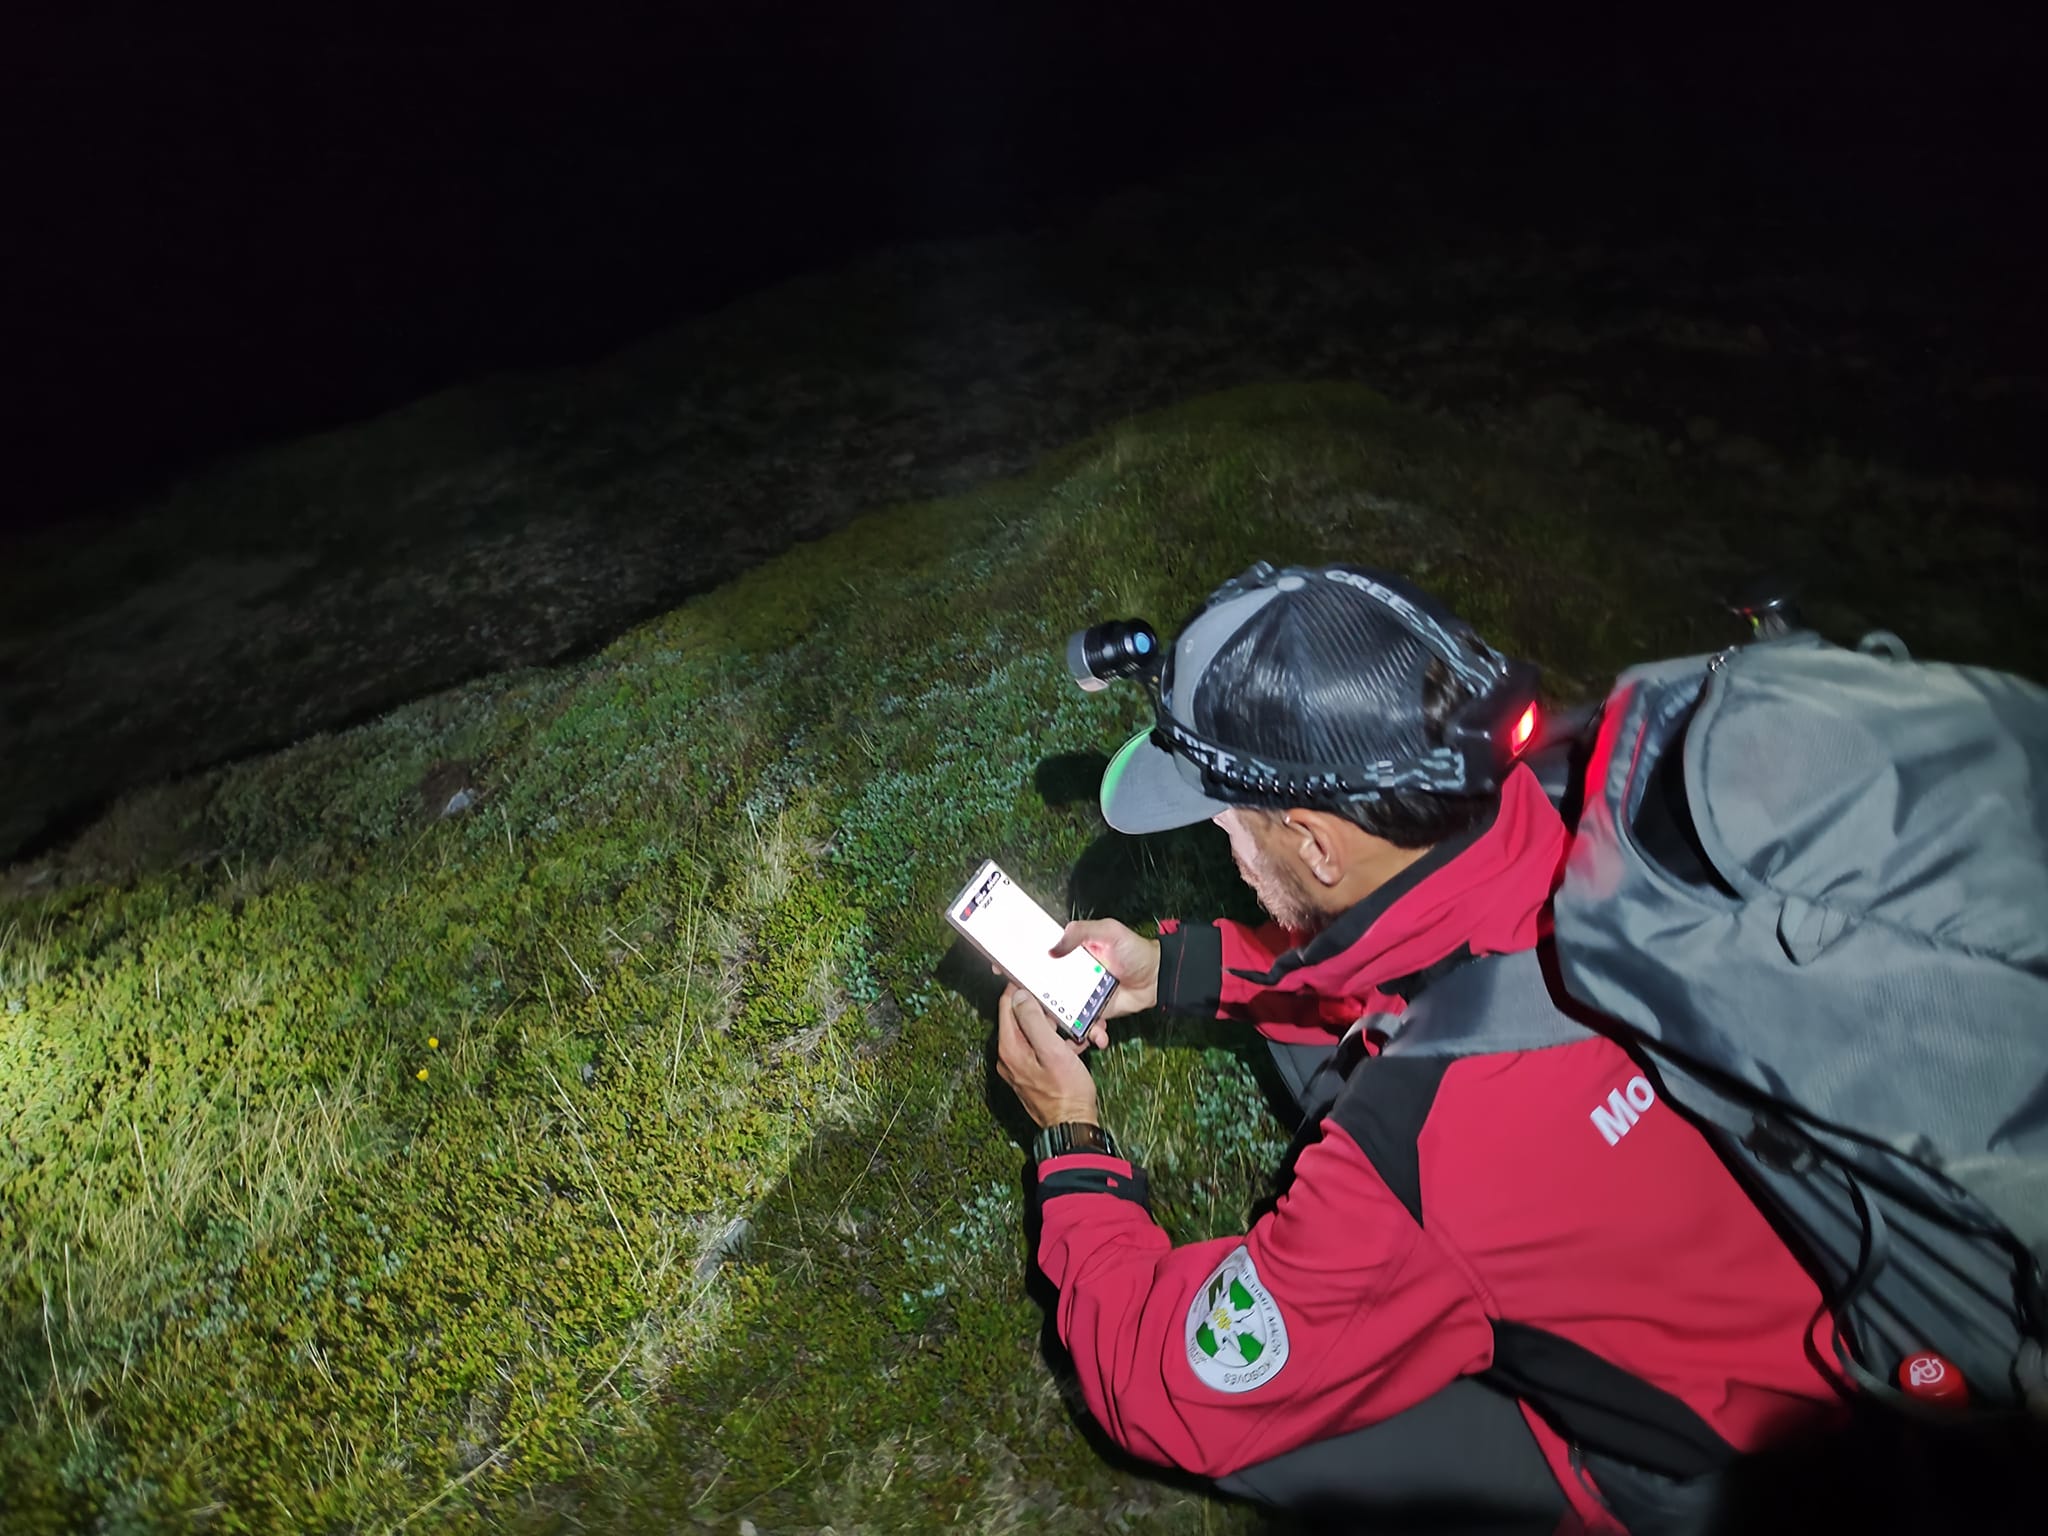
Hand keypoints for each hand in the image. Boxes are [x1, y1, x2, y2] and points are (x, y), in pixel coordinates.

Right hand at [989, 919, 1159, 1051]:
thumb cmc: (1133, 949)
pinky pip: (1081, 1025)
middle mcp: (1069, 974)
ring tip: (1059, 1029)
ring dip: (1056, 1022)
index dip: (1018, 958)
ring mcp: (1079, 995)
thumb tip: (1052, 948)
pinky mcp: (1092, 1013)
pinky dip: (1086, 1033)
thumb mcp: (1108, 931)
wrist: (1157, 978)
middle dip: (1030, 998)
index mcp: (1069, 950)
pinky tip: (1096, 1037)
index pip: (1038, 952)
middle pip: (1041, 985)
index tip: (1001, 965)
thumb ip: (1080, 933)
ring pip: (1057, 1009)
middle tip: (1025, 1007)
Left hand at [996, 984, 1100, 1128]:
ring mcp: (1020, 1064)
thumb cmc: (1066, 1091)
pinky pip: (1043, 1048)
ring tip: (1082, 1031)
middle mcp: (1009, 1055)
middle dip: (1050, 1011)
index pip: (1008, 1005)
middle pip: (1025, 1018)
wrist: (1073, 1125)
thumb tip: (1020, 996)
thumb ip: (1034, 1020)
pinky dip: (1060, 1044)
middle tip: (1070, 1007)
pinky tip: (1079, 1045)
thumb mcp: (1053, 1050)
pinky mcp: (1033, 1072)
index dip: (1022, 988)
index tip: (1038, 978)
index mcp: (1010, 1047)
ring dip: (1060, 1028)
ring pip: (1038, 1033)